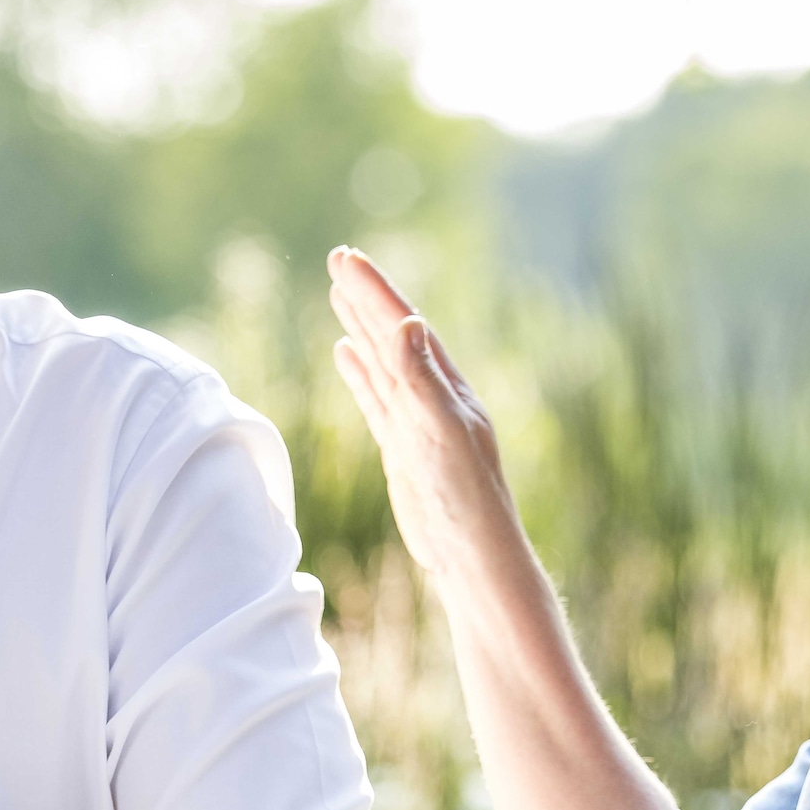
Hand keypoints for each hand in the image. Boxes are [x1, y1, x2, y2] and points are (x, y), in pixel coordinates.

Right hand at [326, 247, 522, 584]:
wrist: (470, 552)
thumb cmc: (465, 496)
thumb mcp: (442, 432)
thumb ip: (422, 379)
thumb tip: (405, 322)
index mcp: (445, 385)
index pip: (403, 326)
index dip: (374, 292)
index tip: (346, 258)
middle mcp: (432, 395)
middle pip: (391, 335)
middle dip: (365, 297)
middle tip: (338, 258)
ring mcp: (415, 420)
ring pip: (382, 361)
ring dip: (361, 327)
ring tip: (339, 293)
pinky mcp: (402, 446)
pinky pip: (376, 396)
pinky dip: (360, 372)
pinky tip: (345, 354)